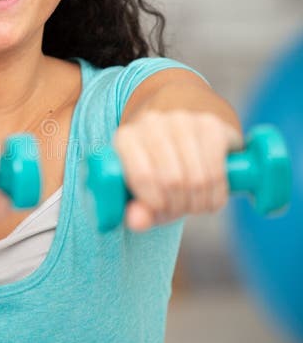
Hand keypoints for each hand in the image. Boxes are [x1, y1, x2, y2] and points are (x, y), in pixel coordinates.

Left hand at [112, 110, 243, 230]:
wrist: (189, 145)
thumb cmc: (159, 176)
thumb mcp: (144, 197)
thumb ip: (137, 213)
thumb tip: (137, 222)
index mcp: (126, 138)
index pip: (142, 175)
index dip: (155, 203)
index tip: (161, 211)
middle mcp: (152, 123)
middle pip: (172, 179)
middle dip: (179, 205)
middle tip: (180, 210)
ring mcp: (182, 120)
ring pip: (197, 178)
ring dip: (199, 203)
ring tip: (194, 205)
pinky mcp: (210, 124)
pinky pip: (217, 170)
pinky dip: (216, 194)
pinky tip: (211, 197)